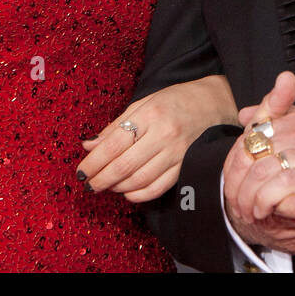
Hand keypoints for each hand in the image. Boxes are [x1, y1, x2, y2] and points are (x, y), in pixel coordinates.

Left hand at [76, 74, 236, 201]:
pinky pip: (157, 188)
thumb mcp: (143, 104)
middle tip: (89, 184)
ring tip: (107, 185)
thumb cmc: (174, 101)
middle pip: (125, 166)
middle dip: (101, 179)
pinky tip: (128, 191)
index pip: (115, 143)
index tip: (81, 172)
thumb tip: (88, 146)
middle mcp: (164, 135)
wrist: (214, 104)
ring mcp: (177, 153)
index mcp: (151, 114)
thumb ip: (116, 126)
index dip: (94, 161)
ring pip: (139, 180)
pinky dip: (138, 194)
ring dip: (117, 187)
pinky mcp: (185, 166)